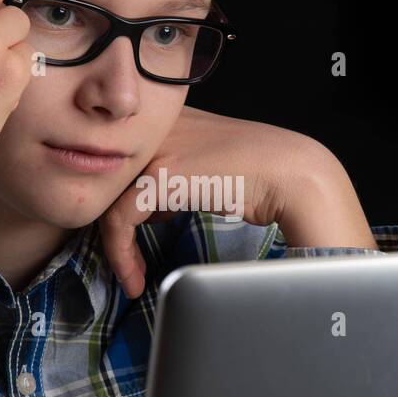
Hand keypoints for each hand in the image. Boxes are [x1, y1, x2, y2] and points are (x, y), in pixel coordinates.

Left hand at [99, 106, 375, 297]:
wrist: (292, 174)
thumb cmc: (255, 177)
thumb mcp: (203, 172)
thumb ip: (170, 182)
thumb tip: (146, 211)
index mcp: (164, 118)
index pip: (118, 160)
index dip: (115, 201)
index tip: (128, 240)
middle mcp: (154, 127)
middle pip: (106, 179)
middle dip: (108, 224)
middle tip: (121, 260)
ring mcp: (155, 149)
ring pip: (105, 200)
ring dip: (113, 247)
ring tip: (129, 277)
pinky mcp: (159, 175)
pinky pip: (119, 219)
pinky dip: (122, 255)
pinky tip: (135, 278)